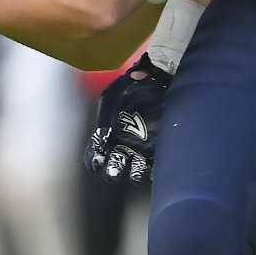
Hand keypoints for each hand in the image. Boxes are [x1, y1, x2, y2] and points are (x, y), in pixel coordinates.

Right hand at [86, 54, 172, 184]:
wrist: (159, 78)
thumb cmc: (132, 86)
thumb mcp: (112, 96)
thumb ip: (105, 115)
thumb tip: (104, 136)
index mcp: (109, 134)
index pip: (96, 154)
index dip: (94, 161)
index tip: (98, 161)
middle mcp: (124, 145)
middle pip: (115, 166)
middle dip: (113, 171)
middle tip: (114, 171)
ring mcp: (143, 148)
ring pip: (136, 171)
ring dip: (135, 176)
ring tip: (136, 175)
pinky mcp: (160, 148)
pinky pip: (156, 166)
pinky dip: (155, 172)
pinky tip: (154, 171)